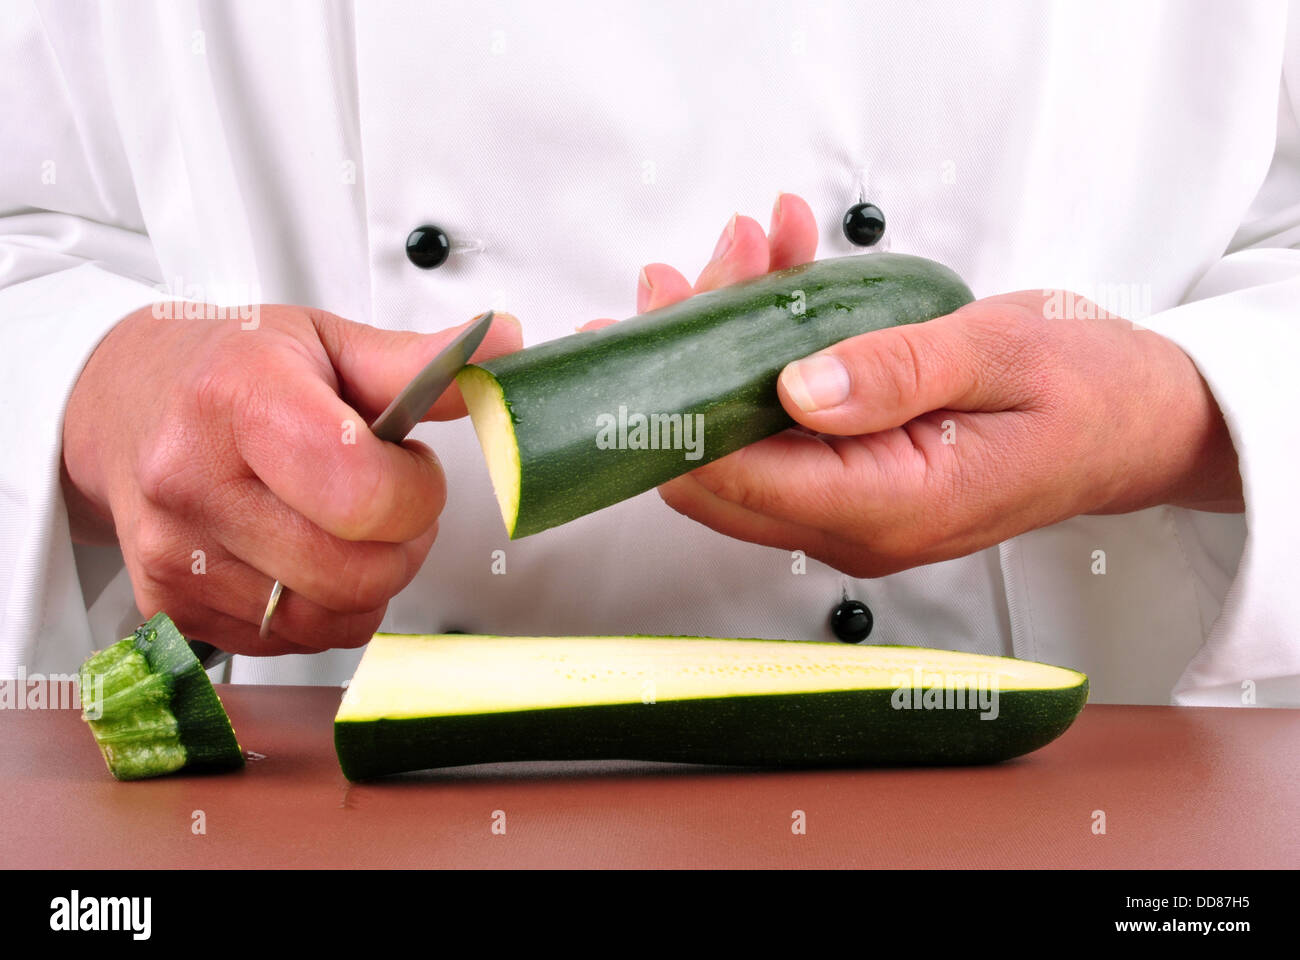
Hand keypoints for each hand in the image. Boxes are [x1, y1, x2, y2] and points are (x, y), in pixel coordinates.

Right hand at [61, 303, 521, 653]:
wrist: (129, 404)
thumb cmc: (234, 371)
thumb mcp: (328, 343)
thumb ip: (420, 362)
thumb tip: (509, 347)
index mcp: (236, 400)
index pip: (361, 493)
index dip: (415, 489)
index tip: (407, 461)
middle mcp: (191, 483)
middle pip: (353, 571)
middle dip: (402, 541)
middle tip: (389, 498)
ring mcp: (174, 556)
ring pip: (330, 619)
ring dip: (369, 580)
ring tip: (349, 524)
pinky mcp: (170, 610)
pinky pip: (293, 643)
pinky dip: (325, 609)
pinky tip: (308, 554)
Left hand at [620, 196, 1243, 577]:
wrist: (1136, 421)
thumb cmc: (1088, 392)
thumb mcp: (1002, 357)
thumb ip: (898, 374)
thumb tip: (795, 389)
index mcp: (892, 507)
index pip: (736, 480)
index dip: (676, 412)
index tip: (651, 335)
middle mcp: (856, 523)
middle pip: (718, 462)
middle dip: (692, 360)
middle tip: (704, 266)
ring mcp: (849, 505)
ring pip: (740, 437)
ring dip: (729, 339)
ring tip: (754, 245)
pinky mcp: (850, 476)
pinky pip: (778, 422)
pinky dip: (765, 348)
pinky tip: (783, 273)